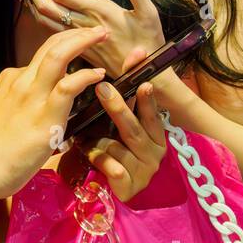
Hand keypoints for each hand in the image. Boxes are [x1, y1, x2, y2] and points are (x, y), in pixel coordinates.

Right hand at [0, 26, 109, 204]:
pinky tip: (99, 74)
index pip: (39, 57)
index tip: (78, 46)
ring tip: (102, 35)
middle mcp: (20, 81)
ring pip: (59, 55)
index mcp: (9, 81)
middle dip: (76, 33)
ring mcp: (32, 96)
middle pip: (51, 45)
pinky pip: (69, 86)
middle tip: (96, 30)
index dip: (62, 47)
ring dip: (83, 41)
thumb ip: (16, 106)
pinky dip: (86, 75)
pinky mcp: (44, 116)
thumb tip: (32, 112)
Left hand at [23, 0, 163, 74]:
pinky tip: (41, 5)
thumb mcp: (148, 12)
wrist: (145, 76)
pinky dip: (42, 14)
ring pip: (45, 20)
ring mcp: (78, 37)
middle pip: (46, 6)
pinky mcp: (78, 46)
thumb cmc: (149, 42)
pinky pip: (52, 29)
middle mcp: (83, 25)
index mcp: (97, 12)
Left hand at [79, 77, 167, 202]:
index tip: (144, 83)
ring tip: (87, 139)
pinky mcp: (130, 187)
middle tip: (102, 88)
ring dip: (98, 141)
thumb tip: (137, 52)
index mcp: (156, 135)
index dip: (147, 99)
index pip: (152, 114)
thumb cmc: (120, 150)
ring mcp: (143, 171)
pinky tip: (89, 155)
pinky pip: (109, 167)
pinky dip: (97, 159)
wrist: (119, 189)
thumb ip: (129, 93)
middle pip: (133, 128)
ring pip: (116, 147)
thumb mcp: (124, 123)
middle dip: (118, 107)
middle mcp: (154, 153)